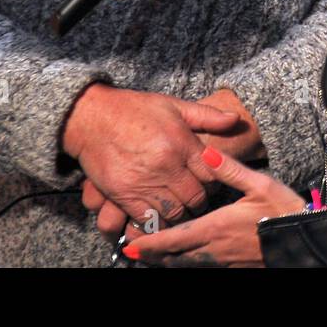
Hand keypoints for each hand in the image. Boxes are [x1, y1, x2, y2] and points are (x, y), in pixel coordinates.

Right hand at [63, 84, 238, 238]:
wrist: (91, 118)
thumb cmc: (134, 109)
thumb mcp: (173, 105)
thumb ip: (206, 116)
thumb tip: (235, 120)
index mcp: (182, 142)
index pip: (212, 174)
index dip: (214, 181)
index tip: (209, 182)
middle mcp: (167, 165)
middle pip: (196, 198)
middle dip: (199, 202)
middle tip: (194, 199)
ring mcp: (146, 182)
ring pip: (175, 213)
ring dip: (179, 214)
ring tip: (178, 208)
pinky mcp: (125, 195)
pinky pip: (149, 219)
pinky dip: (156, 222)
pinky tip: (158, 215)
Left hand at [122, 147, 306, 266]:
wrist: (310, 243)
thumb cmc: (285, 213)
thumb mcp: (260, 185)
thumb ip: (229, 169)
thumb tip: (206, 150)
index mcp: (216, 228)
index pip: (173, 240)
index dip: (149, 244)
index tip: (130, 246)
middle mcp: (215, 250)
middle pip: (175, 258)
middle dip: (152, 256)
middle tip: (133, 251)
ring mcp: (226, 262)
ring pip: (188, 266)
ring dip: (168, 262)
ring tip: (152, 257)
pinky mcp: (237, 268)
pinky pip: (205, 268)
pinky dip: (188, 264)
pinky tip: (188, 259)